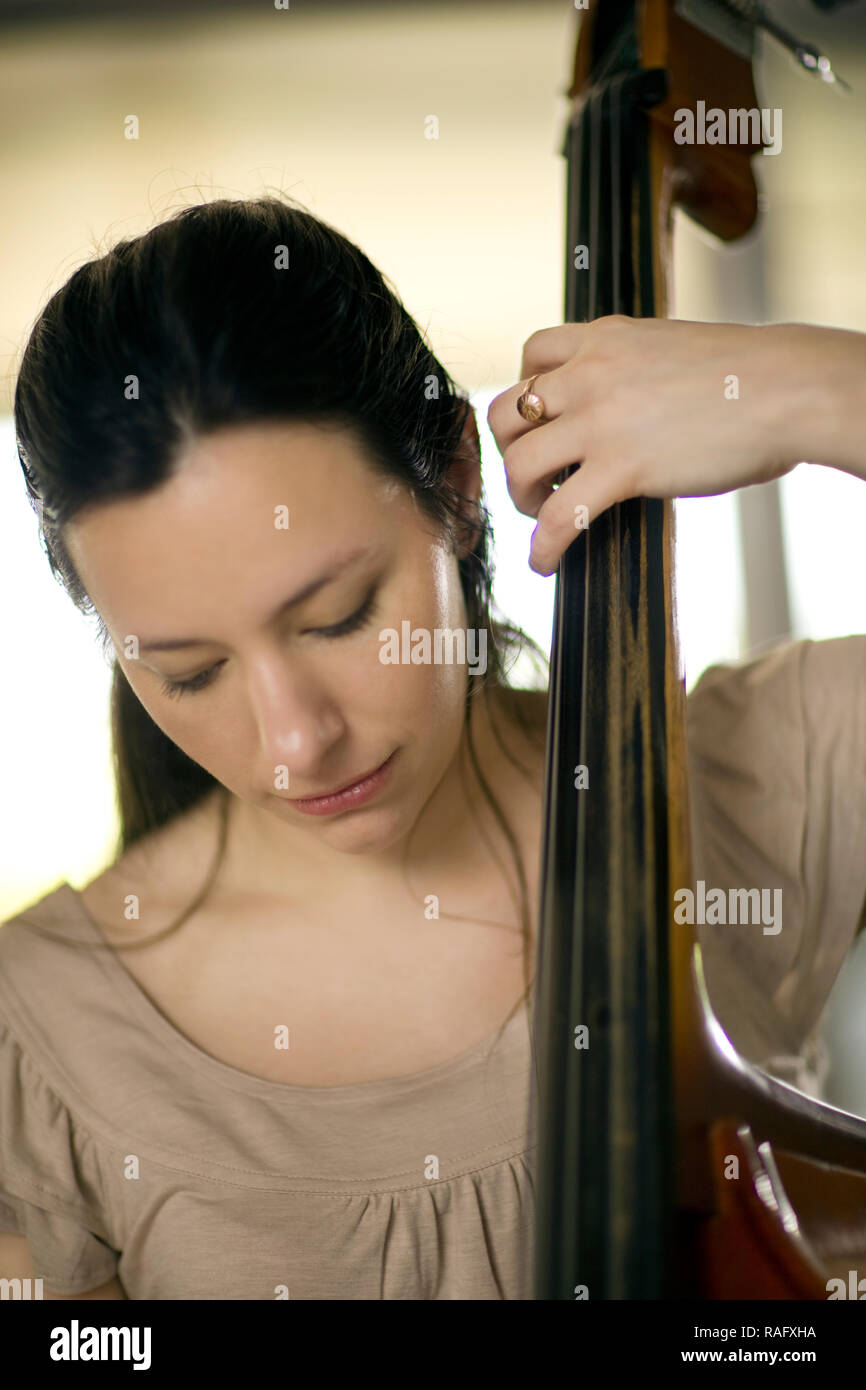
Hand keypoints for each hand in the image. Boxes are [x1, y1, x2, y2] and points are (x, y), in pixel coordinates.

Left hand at [486, 315, 806, 574]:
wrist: (787, 388)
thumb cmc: (746, 376)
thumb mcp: (670, 350)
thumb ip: (633, 369)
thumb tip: (626, 404)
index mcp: (606, 338)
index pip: (532, 354)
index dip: (525, 392)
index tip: (542, 422)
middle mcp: (592, 373)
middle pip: (506, 411)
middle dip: (508, 450)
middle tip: (534, 474)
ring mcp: (602, 421)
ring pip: (520, 463)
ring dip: (519, 496)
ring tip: (541, 515)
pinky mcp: (623, 467)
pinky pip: (559, 516)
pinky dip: (541, 548)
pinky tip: (544, 564)